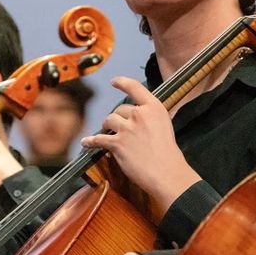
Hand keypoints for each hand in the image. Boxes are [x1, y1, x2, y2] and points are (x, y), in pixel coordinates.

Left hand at [80, 77, 199, 212]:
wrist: (166, 172)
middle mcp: (139, 114)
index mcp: (154, 107)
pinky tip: (86, 142)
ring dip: (106, 126)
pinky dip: (91, 141)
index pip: (135, 88)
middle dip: (118, 118)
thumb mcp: (164, 126)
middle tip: (119, 127)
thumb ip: (150, 119)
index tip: (114, 82)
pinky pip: (98, 139)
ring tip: (107, 132)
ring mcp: (127, 129)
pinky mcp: (117, 144)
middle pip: (120, 109)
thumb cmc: (169, 154)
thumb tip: (136, 120)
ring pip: (109, 120)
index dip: (122, 83)